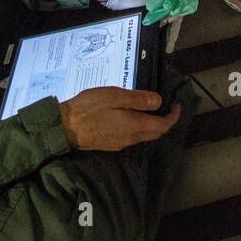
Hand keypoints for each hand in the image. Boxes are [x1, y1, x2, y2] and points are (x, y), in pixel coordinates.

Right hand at [59, 87, 180, 150]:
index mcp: (135, 126)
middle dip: (164, 121)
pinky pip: (131, 137)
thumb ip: (138, 99)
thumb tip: (158, 102)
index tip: (176, 106)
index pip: (163, 126)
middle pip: (155, 133)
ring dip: (150, 124)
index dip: (173, 116)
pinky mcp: (110, 144)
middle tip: (164, 106)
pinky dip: (138, 127)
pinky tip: (128, 116)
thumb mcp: (115, 96)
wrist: (63, 127)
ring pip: (143, 136)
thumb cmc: (88, 108)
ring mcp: (120, 144)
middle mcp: (130, 139)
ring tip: (146, 108)